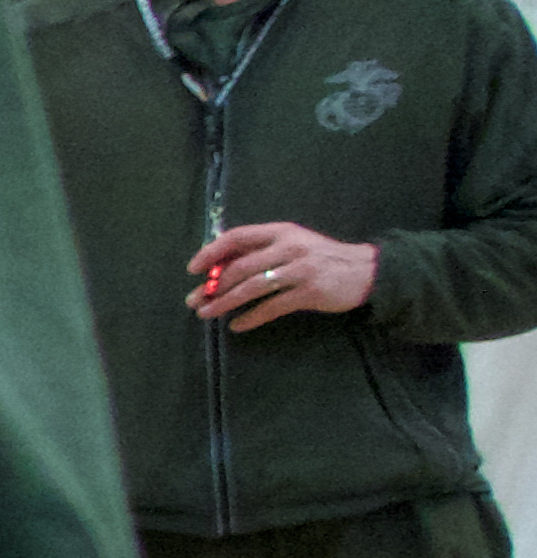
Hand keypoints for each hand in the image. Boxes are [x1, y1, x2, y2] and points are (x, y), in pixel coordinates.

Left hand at [193, 222, 378, 328]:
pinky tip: (236, 325)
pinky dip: (251, 317)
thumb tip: (218, 264)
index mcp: (281, 232)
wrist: (366, 270)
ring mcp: (300, 270)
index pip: (237, 236)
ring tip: (206, 314)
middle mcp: (289, 247)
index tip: (192, 269)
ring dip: (224, 302)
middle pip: (240, 267)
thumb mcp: (292, 243)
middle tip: (193, 300)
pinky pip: (272, 307)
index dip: (211, 252)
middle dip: (211, 285)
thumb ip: (261, 249)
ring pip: (252, 287)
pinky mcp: (310, 292)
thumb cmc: (320, 257)